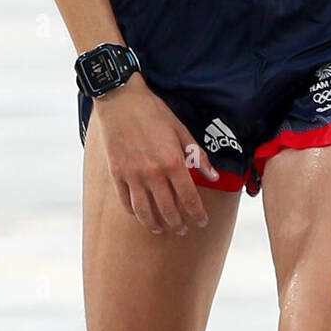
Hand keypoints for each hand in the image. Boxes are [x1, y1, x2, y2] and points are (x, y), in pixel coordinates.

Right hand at [92, 72, 220, 233]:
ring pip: (145, 211)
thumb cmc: (153, 112)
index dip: (197, 213)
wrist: (121, 100)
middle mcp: (153, 173)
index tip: (202, 222)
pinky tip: (141, 215)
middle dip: (178, 223)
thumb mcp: (181, 130)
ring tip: (162, 229)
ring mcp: (132, 175)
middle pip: (167, 209)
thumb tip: (214, 176)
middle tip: (183, 230)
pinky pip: (126, 202)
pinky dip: (135, 212)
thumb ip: (198, 156)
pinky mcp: (117, 174)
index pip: (189, 197)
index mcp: (172, 161)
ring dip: (155, 224)